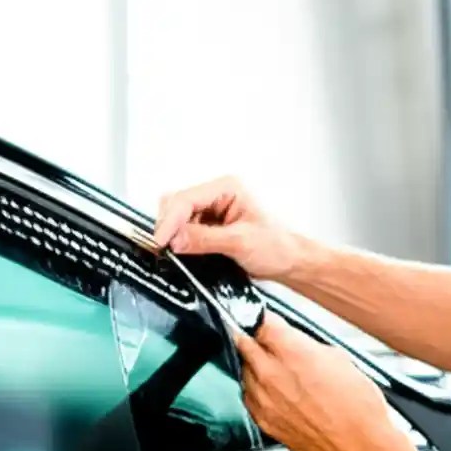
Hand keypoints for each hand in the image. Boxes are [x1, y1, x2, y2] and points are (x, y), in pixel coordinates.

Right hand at [153, 176, 309, 280]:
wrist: (289, 262)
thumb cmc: (278, 246)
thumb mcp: (240, 242)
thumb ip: (205, 239)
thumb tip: (176, 239)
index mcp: (227, 188)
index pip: (186, 199)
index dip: (169, 221)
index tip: (161, 241)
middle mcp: (217, 195)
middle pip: (176, 203)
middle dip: (168, 225)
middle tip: (165, 248)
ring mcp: (211, 210)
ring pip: (176, 216)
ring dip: (174, 234)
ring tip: (178, 252)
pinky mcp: (207, 225)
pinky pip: (183, 229)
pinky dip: (179, 241)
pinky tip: (185, 252)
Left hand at [234, 315, 414, 450]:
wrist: (358, 449)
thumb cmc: (358, 410)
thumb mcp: (339, 359)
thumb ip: (307, 345)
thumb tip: (295, 341)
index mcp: (291, 352)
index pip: (259, 321)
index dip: (261, 317)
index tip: (263, 318)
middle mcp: (270, 373)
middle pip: (244, 342)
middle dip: (251, 337)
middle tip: (262, 338)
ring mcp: (263, 398)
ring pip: (244, 369)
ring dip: (255, 365)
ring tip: (276, 369)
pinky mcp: (261, 418)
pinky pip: (248, 395)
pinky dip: (257, 389)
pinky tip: (275, 391)